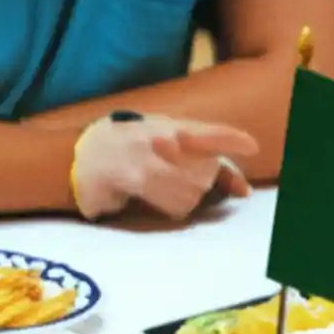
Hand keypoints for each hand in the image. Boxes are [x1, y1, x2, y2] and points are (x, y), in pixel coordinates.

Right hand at [71, 114, 258, 220]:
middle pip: (207, 171)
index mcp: (171, 126)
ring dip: (186, 198)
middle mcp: (162, 138)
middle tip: (178, 179)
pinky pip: (173, 203)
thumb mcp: (166, 144)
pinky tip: (153, 198)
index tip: (253, 146)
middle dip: (202, 183)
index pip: (210, 131)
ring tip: (162, 189)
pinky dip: (171, 208)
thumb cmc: (131, 150)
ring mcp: (149, 158)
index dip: (232, 139)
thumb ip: (206, 162)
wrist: (81, 157)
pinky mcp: (136, 179)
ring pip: (193, 190)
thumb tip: (243, 190)